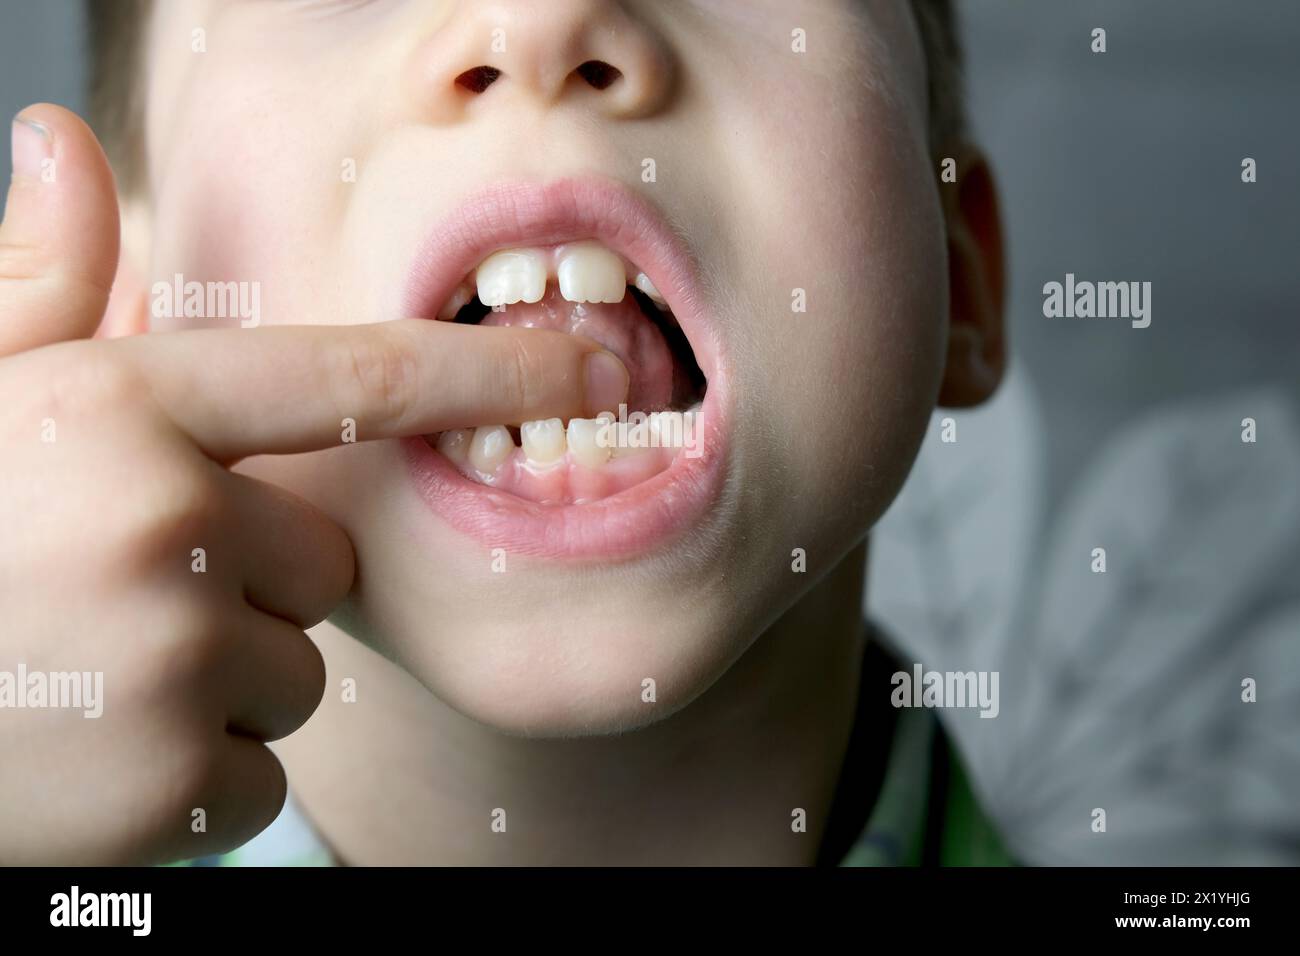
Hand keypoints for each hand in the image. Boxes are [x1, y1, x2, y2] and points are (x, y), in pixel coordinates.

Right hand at [0, 104, 625, 863]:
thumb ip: (36, 284)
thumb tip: (63, 140)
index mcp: (119, 413)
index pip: (350, 379)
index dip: (489, 369)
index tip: (593, 367)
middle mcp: (166, 526)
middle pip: (322, 564)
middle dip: (247, 585)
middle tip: (119, 598)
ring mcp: (178, 665)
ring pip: (295, 672)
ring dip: (219, 682)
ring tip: (93, 679)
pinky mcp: (179, 790)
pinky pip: (263, 773)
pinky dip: (199, 776)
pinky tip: (95, 757)